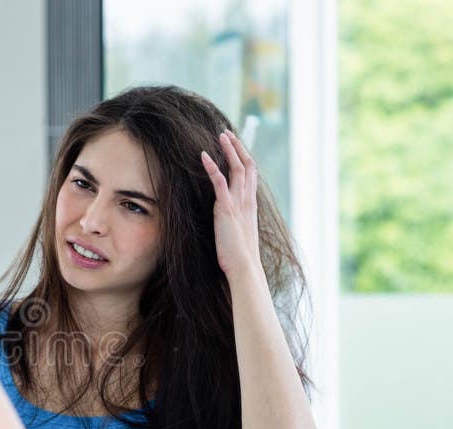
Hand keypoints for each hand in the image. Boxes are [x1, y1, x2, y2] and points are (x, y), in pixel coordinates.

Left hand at [201, 130, 262, 279]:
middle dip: (237, 147)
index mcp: (250, 206)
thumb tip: (228, 221)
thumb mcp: (237, 235)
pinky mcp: (227, 208)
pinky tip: (203, 156)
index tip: (236, 147)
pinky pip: (220, 182)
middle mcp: (247, 201)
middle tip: (227, 134)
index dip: (243, 159)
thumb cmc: (239, 258)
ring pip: (237, 168)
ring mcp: (239, 203)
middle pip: (247, 166)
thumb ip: (234, 223)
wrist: (245, 269)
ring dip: (228, 150)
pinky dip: (212, 167)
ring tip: (220, 135)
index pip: (250, 175)